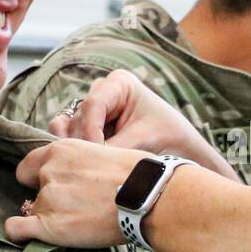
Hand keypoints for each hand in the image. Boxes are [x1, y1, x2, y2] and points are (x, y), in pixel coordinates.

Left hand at [8, 137, 147, 246]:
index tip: (56, 186)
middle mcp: (49, 172)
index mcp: (61, 150)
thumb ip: (83, 162)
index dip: (41, 177)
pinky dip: (19, 233)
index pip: (31, 165)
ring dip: (51, 217)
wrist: (148, 197)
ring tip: (80, 222)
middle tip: (75, 206)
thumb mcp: (105, 152)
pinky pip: (16, 230)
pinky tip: (29, 236)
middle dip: (49, 197)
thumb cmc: (138, 174)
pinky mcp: (49, 226)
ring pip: (35, 211)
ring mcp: (48, 199)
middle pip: (35, 189)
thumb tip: (85, 177)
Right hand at [53, 70, 235, 178]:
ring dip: (74, 148)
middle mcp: (102, 92)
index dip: (90, 131)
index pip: (93, 104)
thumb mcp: (142, 142)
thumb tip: (83, 162)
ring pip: (67, 126)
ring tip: (85, 167)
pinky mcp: (87, 128)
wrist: (183, 151)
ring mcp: (93, 110)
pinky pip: (67, 136)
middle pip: (77, 116)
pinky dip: (72, 150)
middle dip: (81, 143)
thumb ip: (112, 149)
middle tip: (87, 167)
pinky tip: (81, 165)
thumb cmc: (170, 139)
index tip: (95, 156)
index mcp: (119, 83)